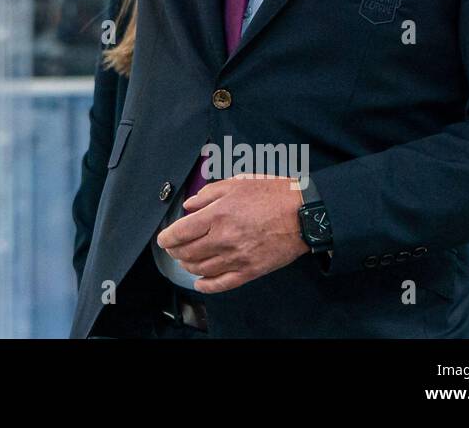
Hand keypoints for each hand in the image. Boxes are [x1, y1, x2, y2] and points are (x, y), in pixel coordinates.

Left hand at [156, 175, 308, 293]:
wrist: (304, 214)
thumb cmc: (273, 194)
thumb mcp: (237, 183)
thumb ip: (209, 193)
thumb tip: (190, 205)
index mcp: (218, 215)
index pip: (181, 233)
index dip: (167, 238)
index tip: (164, 239)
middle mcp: (224, 238)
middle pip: (187, 253)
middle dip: (175, 252)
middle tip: (173, 248)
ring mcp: (237, 257)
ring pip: (201, 269)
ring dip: (188, 266)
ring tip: (185, 261)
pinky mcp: (250, 271)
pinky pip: (222, 284)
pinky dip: (207, 286)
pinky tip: (200, 283)